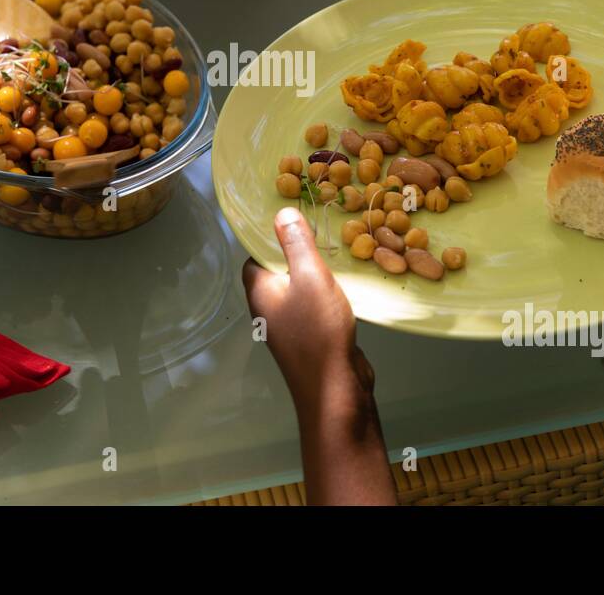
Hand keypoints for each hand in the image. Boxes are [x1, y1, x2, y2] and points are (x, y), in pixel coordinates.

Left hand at [242, 207, 394, 504]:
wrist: (336, 390)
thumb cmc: (318, 331)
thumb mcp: (310, 277)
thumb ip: (296, 244)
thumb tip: (281, 212)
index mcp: (260, 292)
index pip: (255, 256)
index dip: (271, 238)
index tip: (295, 220)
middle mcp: (269, 309)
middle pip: (278, 272)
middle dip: (298, 252)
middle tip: (323, 230)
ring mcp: (290, 326)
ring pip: (300, 290)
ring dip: (316, 273)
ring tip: (339, 252)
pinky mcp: (312, 339)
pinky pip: (316, 307)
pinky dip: (328, 293)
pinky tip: (348, 285)